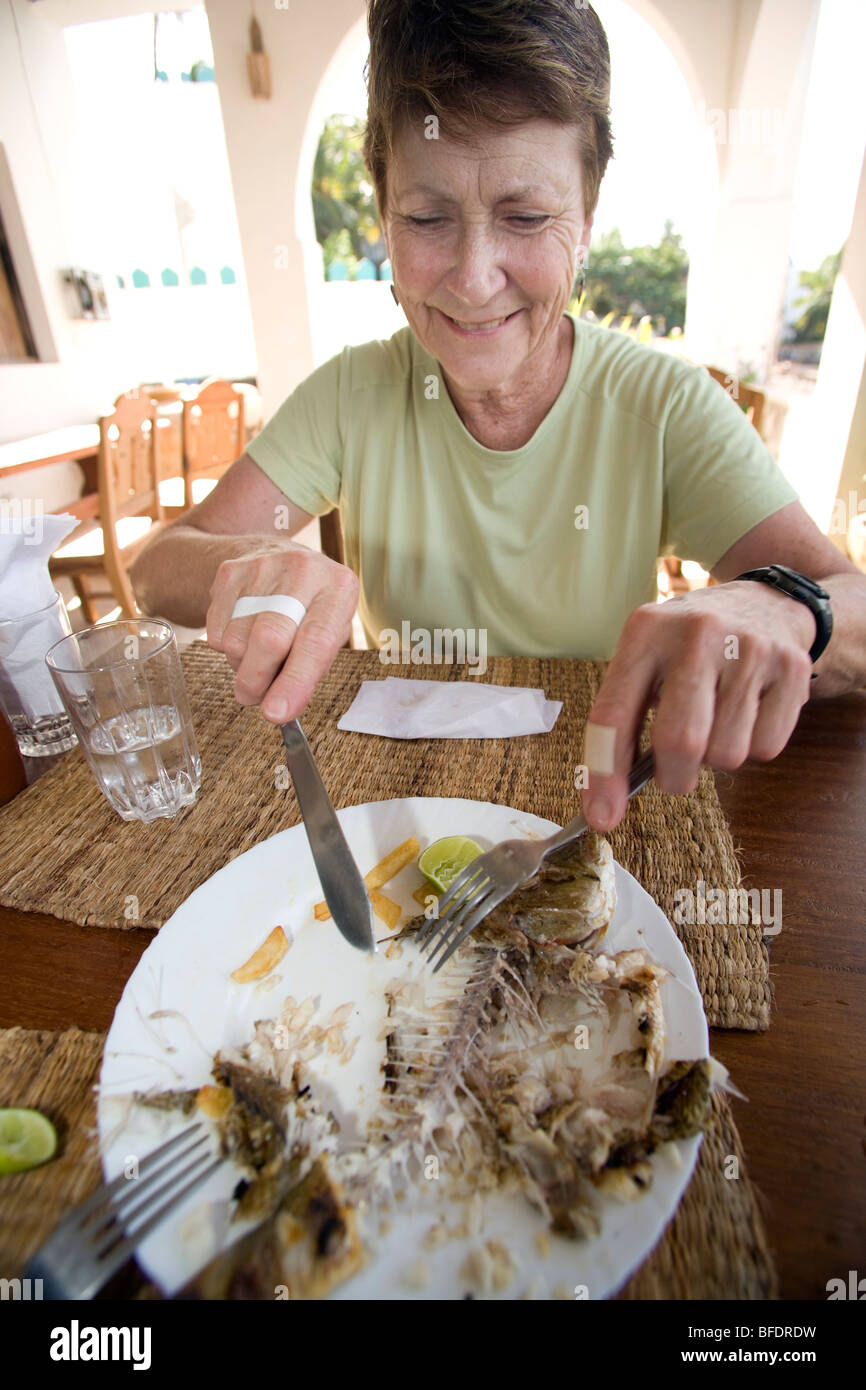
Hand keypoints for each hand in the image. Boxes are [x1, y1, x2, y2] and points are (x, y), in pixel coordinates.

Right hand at [206, 544, 358, 722]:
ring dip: (241, 666)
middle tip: (254, 698)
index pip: (315, 642)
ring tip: (256, 659)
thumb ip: (310, 670)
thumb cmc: (311, 607)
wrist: (278, 557)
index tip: (277, 713)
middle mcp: (303, 570)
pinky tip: (243, 636)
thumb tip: (281, 708)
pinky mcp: (231, 572)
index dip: (294, 682)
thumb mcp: (329, 631)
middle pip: (269, 638)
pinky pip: (216, 630)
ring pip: (237, 639)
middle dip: (256, 681)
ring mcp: (263, 567)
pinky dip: (225, 648)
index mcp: (338, 587)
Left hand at [581, 582, 815, 829]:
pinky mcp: (791, 667)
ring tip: (716, 722)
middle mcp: (696, 633)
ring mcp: (749, 648)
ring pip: (726, 754)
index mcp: (645, 631)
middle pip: (680, 742)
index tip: (603, 818)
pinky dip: (753, 747)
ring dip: (716, 759)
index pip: (613, 714)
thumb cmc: (690, 648)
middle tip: (674, 774)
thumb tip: (606, 802)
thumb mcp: (647, 660)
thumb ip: (623, 720)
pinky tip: (748, 712)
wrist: (766, 604)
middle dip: (673, 777)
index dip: (605, 774)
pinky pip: (766, 748)